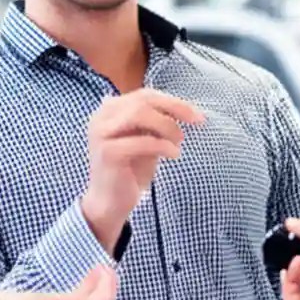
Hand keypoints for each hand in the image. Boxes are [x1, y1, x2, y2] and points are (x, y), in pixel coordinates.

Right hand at [81, 89, 204, 250]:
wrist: (111, 203)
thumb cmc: (131, 170)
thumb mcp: (147, 140)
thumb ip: (158, 122)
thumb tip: (187, 110)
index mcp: (109, 110)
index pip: (145, 95)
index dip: (173, 101)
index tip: (197, 114)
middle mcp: (101, 117)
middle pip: (143, 101)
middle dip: (174, 108)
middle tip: (196, 122)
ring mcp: (102, 134)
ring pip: (139, 114)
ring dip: (167, 126)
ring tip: (179, 142)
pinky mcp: (108, 152)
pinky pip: (141, 141)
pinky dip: (163, 146)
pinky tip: (174, 155)